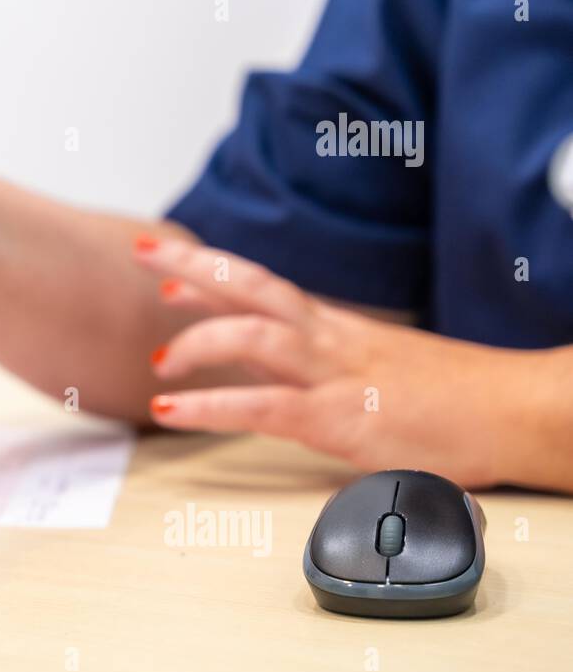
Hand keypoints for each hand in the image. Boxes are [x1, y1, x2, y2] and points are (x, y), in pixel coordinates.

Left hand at [134, 235, 572, 491]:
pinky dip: (210, 406)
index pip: (269, 289)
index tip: (176, 271)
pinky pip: (262, 405)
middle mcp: (334, 339)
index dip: (218, 277)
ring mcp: (337, 373)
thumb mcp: (387, 376)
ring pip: (254, 335)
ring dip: (198, 341)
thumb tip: (302, 387)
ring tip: (157, 361)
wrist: (524, 411)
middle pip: (254, 287)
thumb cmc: (465, 401)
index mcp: (341, 330)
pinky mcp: (343, 417)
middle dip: (195, 266)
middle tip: (146, 253)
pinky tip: (171, 413)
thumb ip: (339, 375)